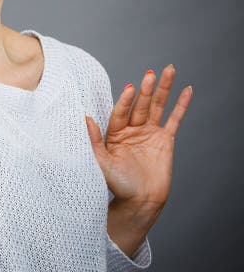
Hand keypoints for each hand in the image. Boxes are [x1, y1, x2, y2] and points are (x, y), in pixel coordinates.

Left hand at [85, 64, 193, 211]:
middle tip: (151, 73)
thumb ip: (94, 141)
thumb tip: (85, 118)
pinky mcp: (166, 140)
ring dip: (163, 89)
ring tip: (168, 70)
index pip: (121, 112)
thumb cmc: (117, 184)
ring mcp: (149, 133)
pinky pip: (174, 119)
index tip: (130, 88)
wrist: (139, 202)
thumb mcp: (101, 163)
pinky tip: (187, 90)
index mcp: (114, 133)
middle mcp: (132, 129)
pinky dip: (181, 105)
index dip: (126, 101)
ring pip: (157, 106)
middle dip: (146, 89)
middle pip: (140, 105)